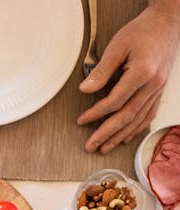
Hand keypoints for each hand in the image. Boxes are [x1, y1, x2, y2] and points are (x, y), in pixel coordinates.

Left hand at [77, 2, 179, 152]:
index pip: (115, 101)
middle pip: (128, 116)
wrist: (165, 24)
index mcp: (142, 73)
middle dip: (107, 133)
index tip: (82, 121)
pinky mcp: (160, 89)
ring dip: (121, 135)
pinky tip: (127, 136)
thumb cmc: (141, 32)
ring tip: (105, 147)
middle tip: (91, 146)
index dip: (97, 114)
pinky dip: (137, 128)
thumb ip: (101, 71)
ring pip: (139, 119)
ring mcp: (159, 88)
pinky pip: (149, 113)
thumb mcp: (116, 47)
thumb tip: (86, 90)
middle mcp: (153, 84)